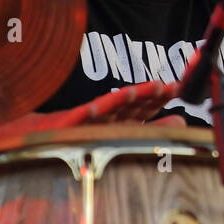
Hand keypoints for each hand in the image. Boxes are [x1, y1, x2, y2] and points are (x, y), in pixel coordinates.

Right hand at [56, 81, 181, 127]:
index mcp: (120, 118)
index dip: (159, 97)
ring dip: (123, 98)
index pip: (143, 107)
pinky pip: (81, 118)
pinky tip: (97, 106)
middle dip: (147, 94)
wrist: (41, 137)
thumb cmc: (84, 135)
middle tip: (165, 86)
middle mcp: (106, 116)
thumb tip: (182, 121)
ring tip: (139, 91)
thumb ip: (154, 130)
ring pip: (107, 107)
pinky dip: (91, 111)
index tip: (176, 87)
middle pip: (129, 104)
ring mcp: (87, 120)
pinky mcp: (69, 126)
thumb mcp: (126, 134)